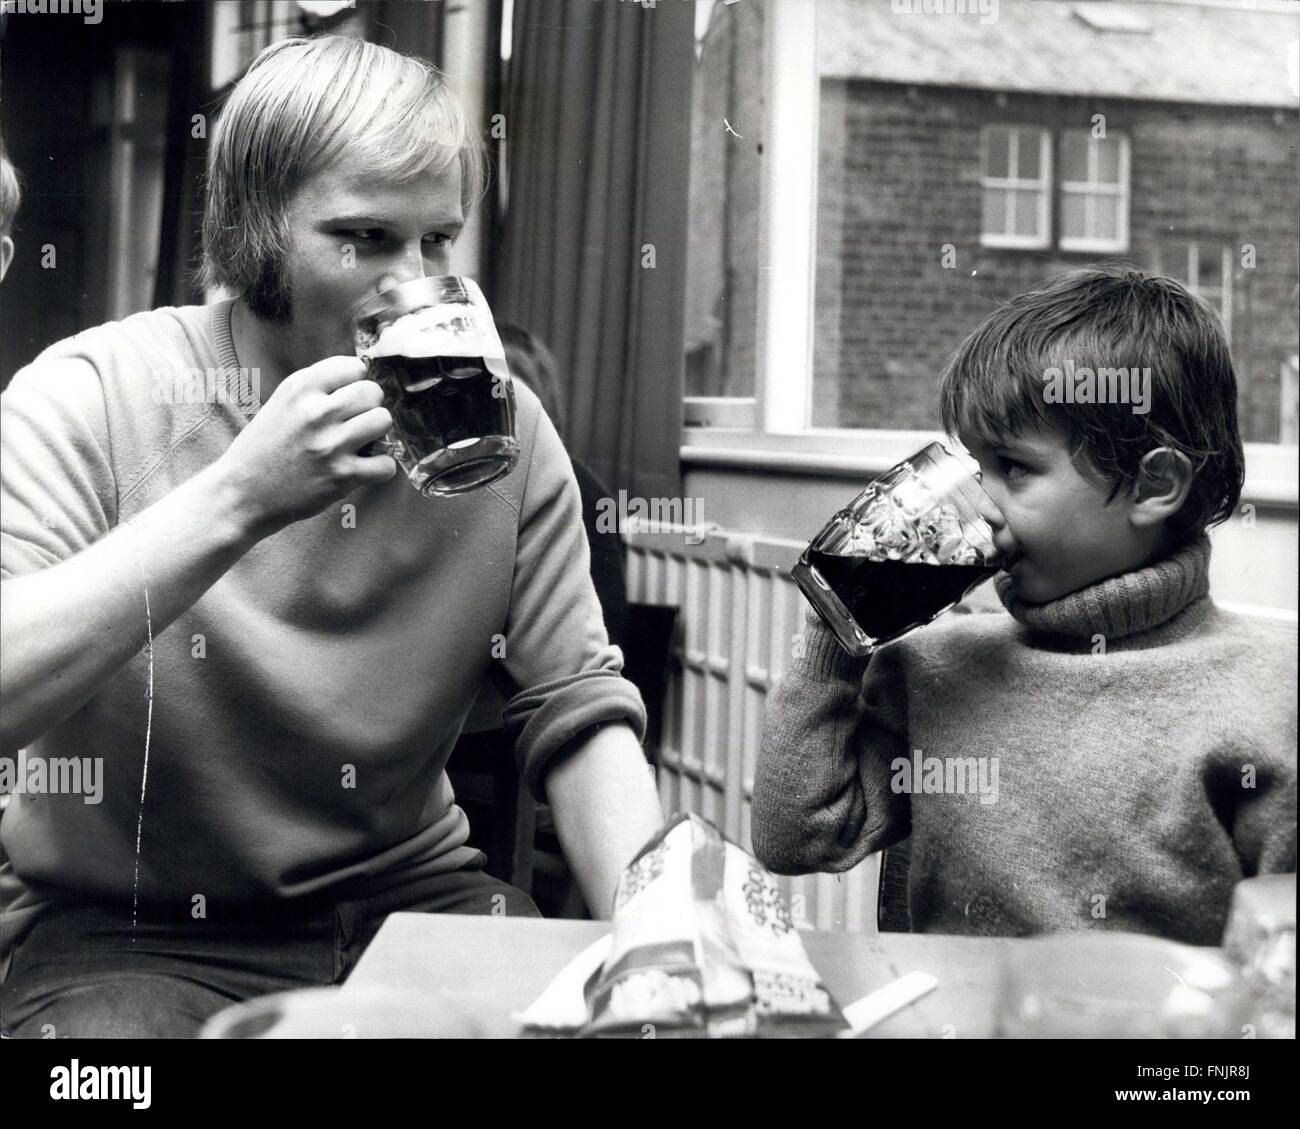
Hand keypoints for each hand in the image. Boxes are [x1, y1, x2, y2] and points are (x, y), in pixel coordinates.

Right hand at [214, 356, 396, 536]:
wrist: (242, 493)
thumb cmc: (264, 449)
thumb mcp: (282, 404)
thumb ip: (317, 389)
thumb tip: (361, 380)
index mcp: (299, 388)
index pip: (354, 367)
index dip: (355, 383)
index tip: (346, 398)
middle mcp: (315, 412)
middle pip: (373, 392)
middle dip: (370, 407)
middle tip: (355, 423)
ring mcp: (330, 444)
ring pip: (383, 421)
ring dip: (377, 434)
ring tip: (362, 443)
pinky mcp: (342, 476)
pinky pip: (386, 464)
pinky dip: (381, 468)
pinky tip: (365, 468)